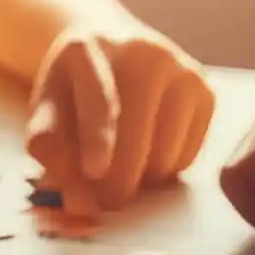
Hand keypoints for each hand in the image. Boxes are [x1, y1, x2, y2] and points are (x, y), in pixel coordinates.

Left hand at [26, 22, 213, 214]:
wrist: (114, 50)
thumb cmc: (76, 91)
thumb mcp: (48, 111)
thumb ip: (52, 155)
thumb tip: (77, 206)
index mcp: (87, 48)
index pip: (98, 98)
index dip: (97, 138)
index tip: (93, 171)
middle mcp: (141, 51)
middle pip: (136, 135)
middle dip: (117, 182)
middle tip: (105, 200)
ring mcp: (179, 69)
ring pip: (164, 156)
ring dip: (141, 180)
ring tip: (123, 165)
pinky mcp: (205, 91)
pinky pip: (187, 157)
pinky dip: (165, 171)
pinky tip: (148, 152)